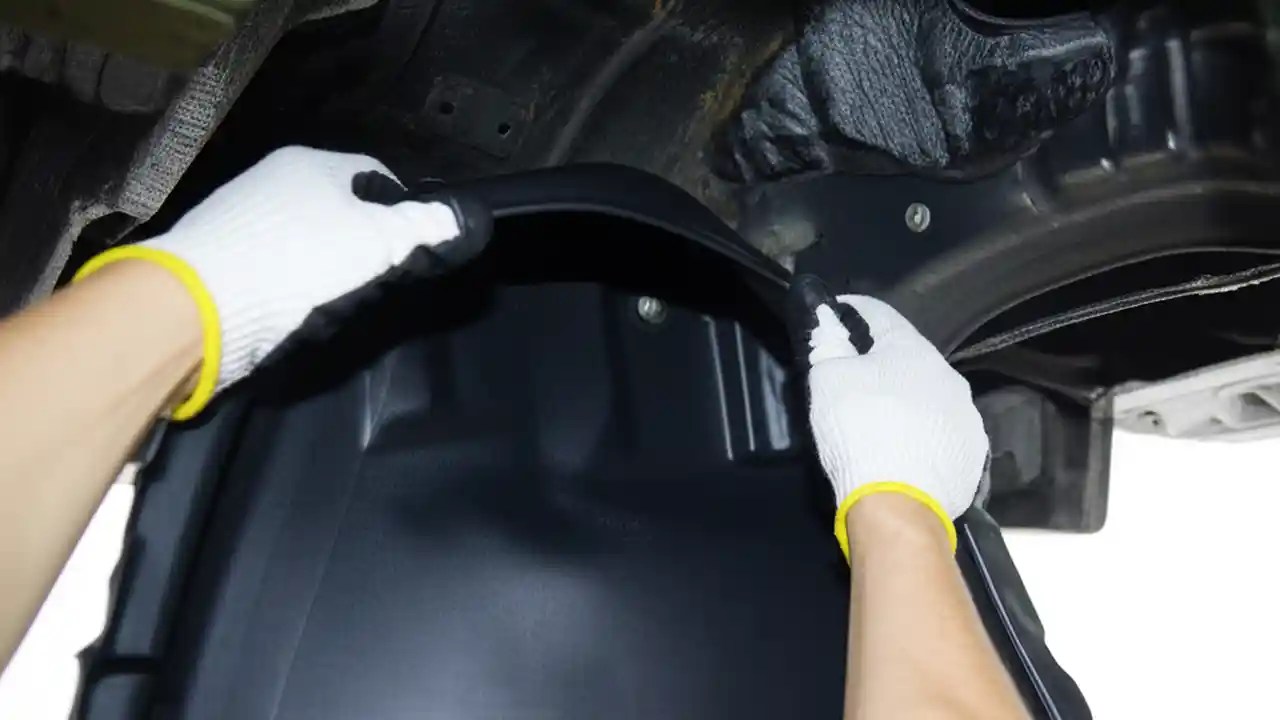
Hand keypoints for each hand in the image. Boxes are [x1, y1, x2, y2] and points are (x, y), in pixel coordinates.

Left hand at [76, 146, 483, 419]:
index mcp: (311, 164)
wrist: (196, 308)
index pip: (377, 178)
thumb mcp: (378, 245)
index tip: (416, 252)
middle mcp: (271, 181)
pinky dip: (292, 289)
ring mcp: (240, 219)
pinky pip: (274, 269)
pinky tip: (297, 314)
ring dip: (327, 271)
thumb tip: (471, 216)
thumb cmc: (297, 262)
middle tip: (382, 284)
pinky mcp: (218, 260)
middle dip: (365, 248)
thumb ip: (427, 230)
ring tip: (339, 305)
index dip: (406, 214)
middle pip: (341, 212)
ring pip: (307, 242)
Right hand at [789, 275, 988, 556]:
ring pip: (930, 395)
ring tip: (882, 417)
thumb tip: (824, 314)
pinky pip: (943, 432)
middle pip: (909, 357)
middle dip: (882, 360)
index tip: (832, 315)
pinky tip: (906, 448)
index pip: (879, 314)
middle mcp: (949, 376)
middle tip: (853, 374)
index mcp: (914, 350)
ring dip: (907, 398)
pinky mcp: (971, 453)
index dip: (852, 311)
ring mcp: (966, 417)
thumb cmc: (859, 431)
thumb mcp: (828, 380)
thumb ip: (827, 342)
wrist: (898, 505)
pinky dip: (923, 432)